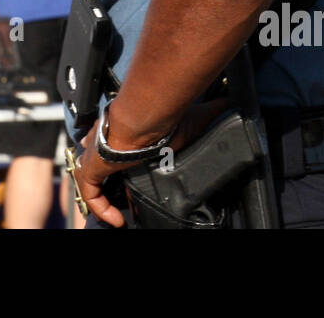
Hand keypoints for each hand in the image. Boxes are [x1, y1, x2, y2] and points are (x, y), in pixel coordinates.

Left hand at [72, 99, 232, 226]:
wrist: (146, 116)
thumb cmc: (166, 117)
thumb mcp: (193, 119)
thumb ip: (212, 111)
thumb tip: (232, 104)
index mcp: (128, 129)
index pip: (119, 145)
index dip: (125, 160)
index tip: (138, 175)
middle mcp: (109, 140)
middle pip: (102, 162)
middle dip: (112, 180)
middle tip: (128, 198)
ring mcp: (98, 153)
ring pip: (93, 178)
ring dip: (106, 197)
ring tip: (122, 212)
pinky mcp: (92, 167)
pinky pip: (91, 192)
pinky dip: (101, 208)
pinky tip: (117, 219)